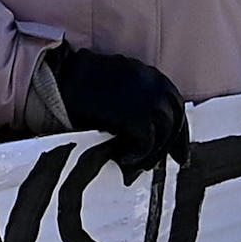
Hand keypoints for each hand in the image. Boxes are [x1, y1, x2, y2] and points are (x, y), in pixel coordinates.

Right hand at [22, 45, 188, 179]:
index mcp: (151, 75)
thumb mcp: (118, 87)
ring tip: (129, 165)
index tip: (180, 156)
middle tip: (150, 166)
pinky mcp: (134, 115)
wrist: (60, 78)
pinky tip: (119, 159)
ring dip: (147, 155)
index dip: (179, 135)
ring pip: (162, 136)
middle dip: (167, 148)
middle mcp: (154, 84)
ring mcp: (147, 98)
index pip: (176, 107)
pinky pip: (145, 143)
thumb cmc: (82, 86)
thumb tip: (154, 134)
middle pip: (173, 123)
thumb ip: (137, 102)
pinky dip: (135, 156)